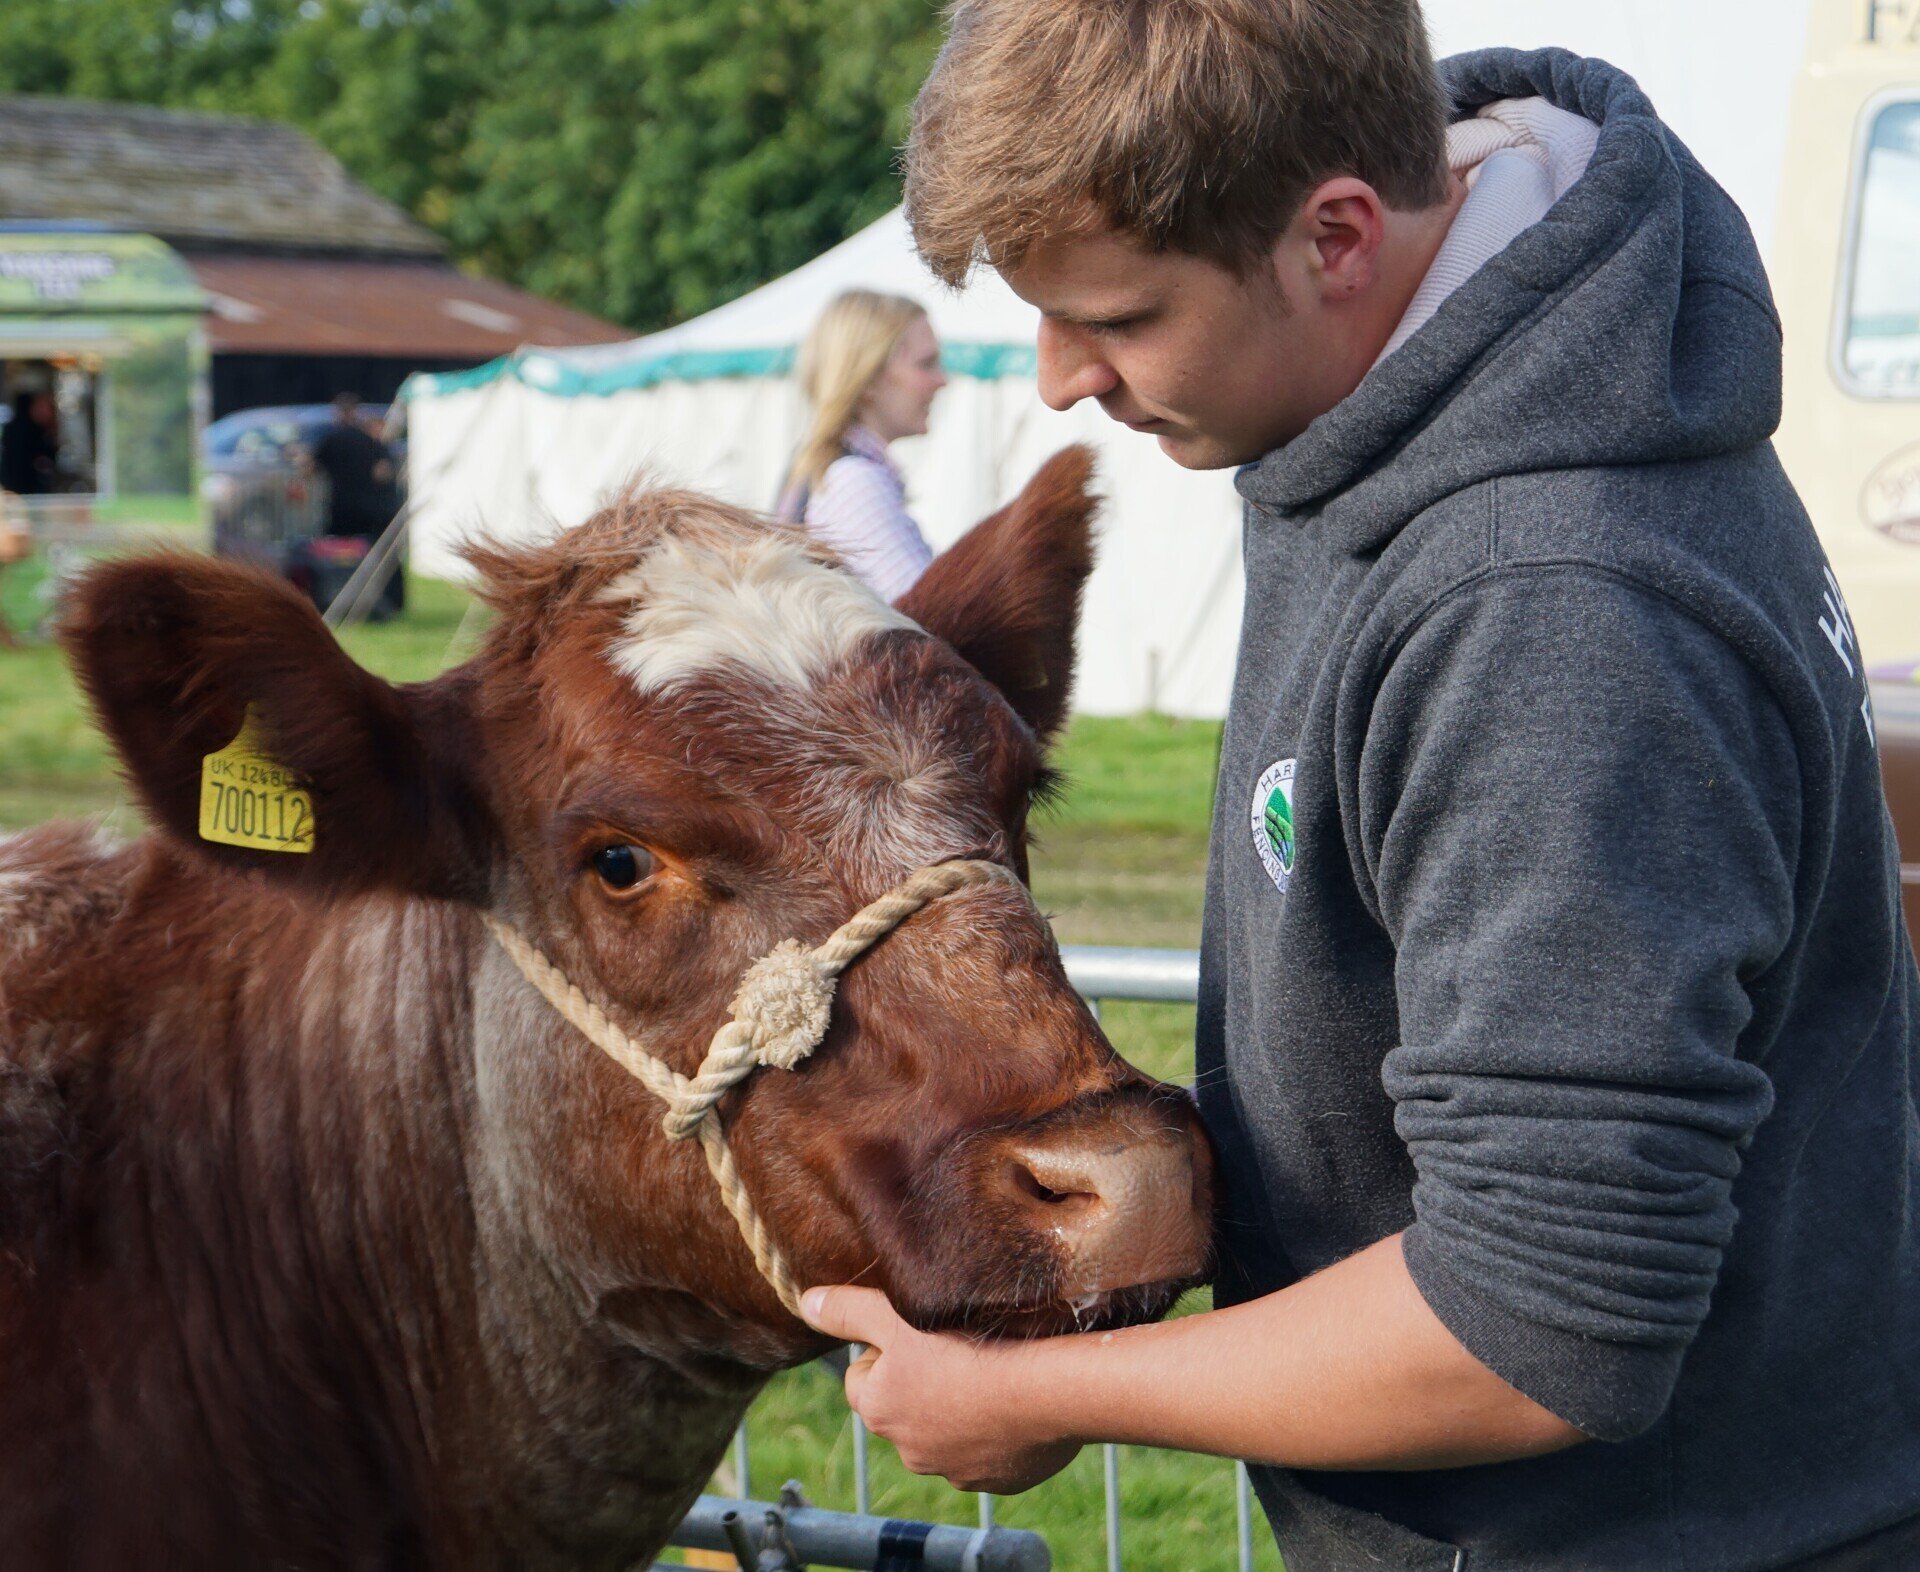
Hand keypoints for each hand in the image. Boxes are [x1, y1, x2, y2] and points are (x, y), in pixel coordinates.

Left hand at [801, 1286, 1082, 1494]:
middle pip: (902, 1408)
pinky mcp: (996, 1480)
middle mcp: (909, 1448)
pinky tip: (1012, 1402)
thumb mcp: (898, 1318)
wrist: (1045, 1393)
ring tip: (987, 1372)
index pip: (861, 1379)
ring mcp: (954, 1469)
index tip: (916, 1332)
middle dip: (920, 1383)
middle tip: (953, 1348)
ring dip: (956, 1409)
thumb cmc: (967, 1349)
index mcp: (880, 1408)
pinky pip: (986, 1452)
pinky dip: (993, 1431)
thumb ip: (851, 1312)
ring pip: (944, 1433)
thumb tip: (806, 1303)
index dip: (885, 1351)